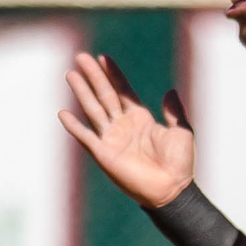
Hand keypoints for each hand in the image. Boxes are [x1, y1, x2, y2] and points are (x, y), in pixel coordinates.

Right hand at [58, 52, 194, 207]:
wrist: (172, 189)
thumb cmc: (180, 163)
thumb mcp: (182, 132)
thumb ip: (174, 111)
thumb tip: (170, 90)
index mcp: (140, 118)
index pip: (123, 90)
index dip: (113, 74)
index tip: (103, 57)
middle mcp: (123, 125)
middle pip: (104, 94)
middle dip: (93, 75)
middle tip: (81, 56)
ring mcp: (112, 138)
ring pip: (93, 109)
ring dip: (82, 92)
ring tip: (71, 74)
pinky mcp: (104, 154)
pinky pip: (86, 137)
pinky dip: (75, 126)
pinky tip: (63, 113)